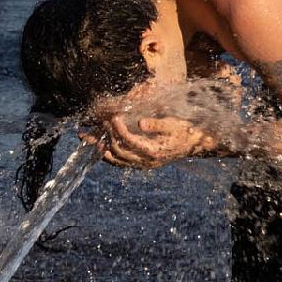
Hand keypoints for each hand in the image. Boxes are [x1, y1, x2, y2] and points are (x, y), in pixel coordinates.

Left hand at [86, 113, 211, 169]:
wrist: (193, 144)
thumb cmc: (184, 131)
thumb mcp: (173, 124)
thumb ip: (157, 124)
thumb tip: (140, 123)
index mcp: (154, 151)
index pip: (129, 141)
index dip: (118, 129)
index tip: (113, 117)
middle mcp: (146, 161)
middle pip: (119, 151)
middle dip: (108, 136)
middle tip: (101, 122)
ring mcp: (143, 164)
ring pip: (117, 160)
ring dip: (101, 148)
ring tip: (87, 139)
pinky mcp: (142, 164)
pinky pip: (121, 163)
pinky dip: (108, 156)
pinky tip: (99, 147)